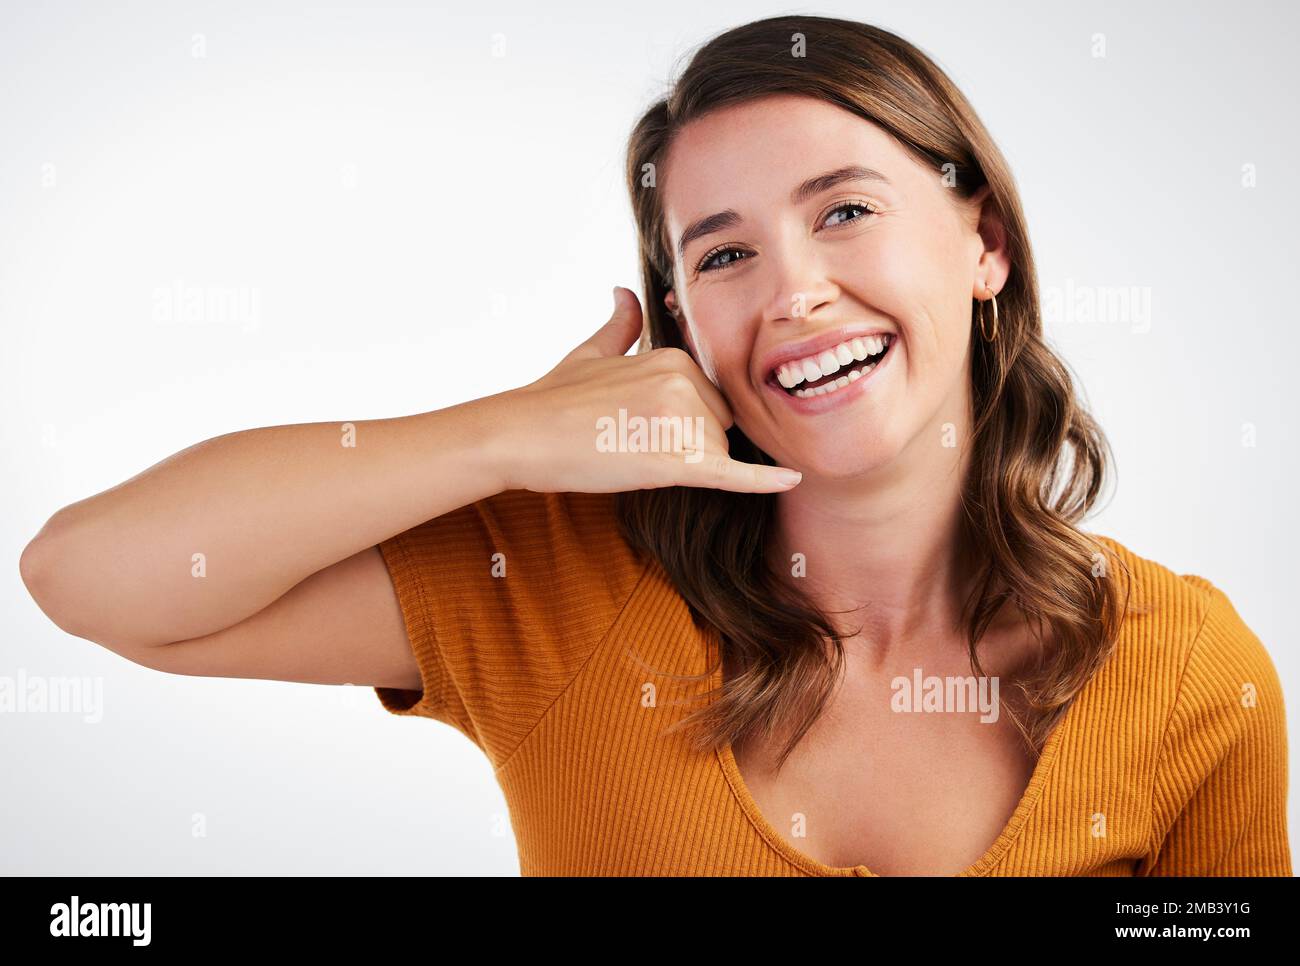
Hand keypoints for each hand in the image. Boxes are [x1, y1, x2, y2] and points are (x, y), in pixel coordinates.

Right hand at [495, 286, 801, 494]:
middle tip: (632, 443)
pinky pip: (733, 473)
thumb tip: (625, 293)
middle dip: (689, 440)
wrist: (521, 434)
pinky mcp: (676, 461)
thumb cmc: (551, 398)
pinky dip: (763, 479)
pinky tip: (791, 479)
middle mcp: (685, 382)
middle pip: (718, 423)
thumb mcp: (591, 352)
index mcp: (672, 356)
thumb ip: (620, 324)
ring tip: (630, 455)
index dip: (686, 418)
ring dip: (685, 464)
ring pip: (715, 452)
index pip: (709, 394)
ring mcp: (682, 420)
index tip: (651, 426)